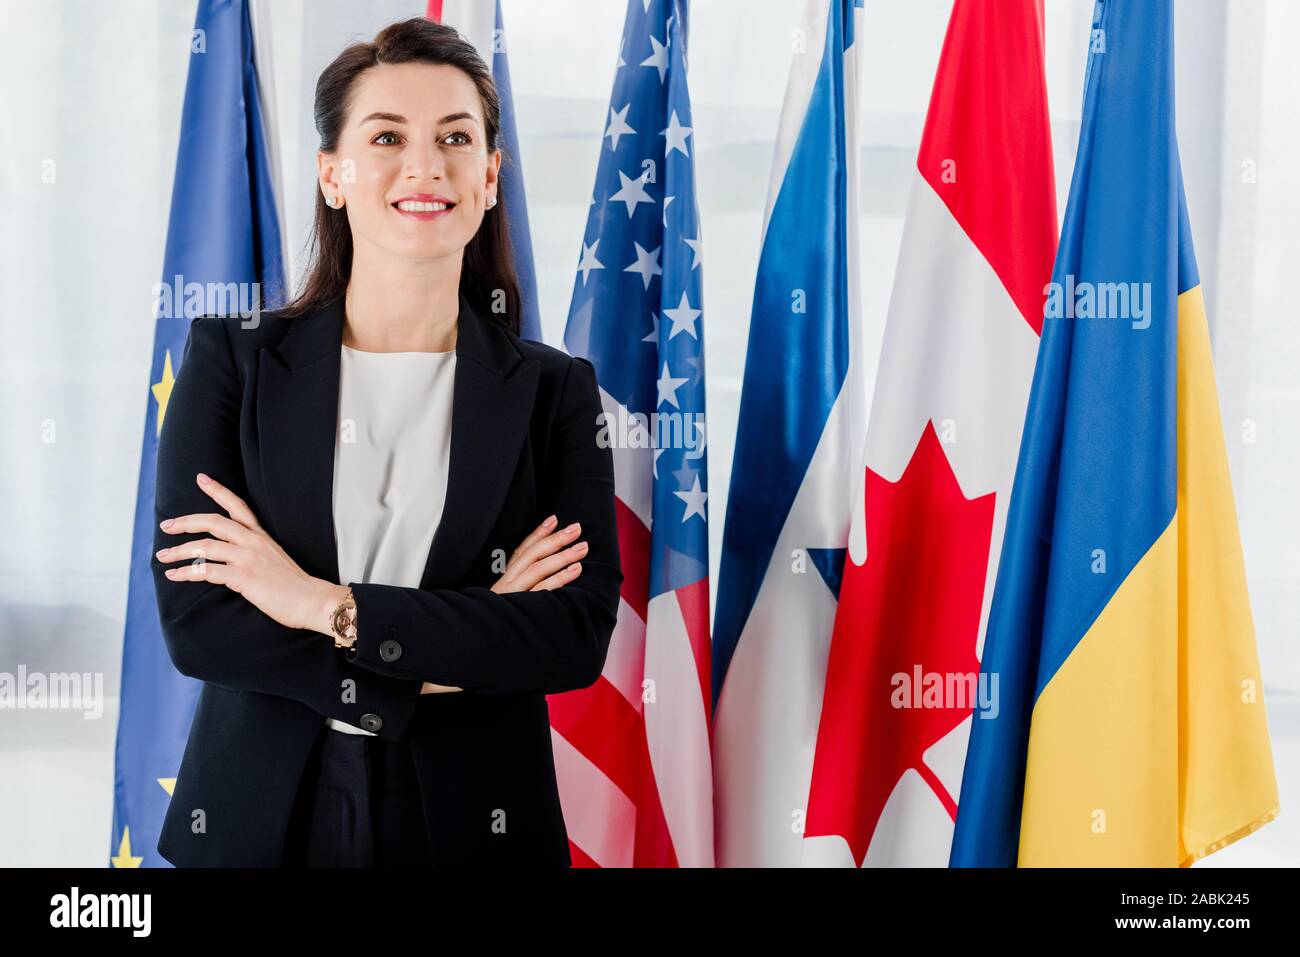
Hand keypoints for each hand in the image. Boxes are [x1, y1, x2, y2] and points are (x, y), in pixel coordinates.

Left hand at [157, 473, 337, 633]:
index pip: (238, 506)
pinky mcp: (243, 577)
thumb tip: (231, 556)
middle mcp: (253, 542)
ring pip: (205, 546)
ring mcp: (248, 558)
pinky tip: (174, 575)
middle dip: (186, 522)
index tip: (201, 478)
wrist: (311, 601)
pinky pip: (207, 571)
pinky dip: (186, 573)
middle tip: (167, 525)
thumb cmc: (293, 585)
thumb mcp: (274, 559)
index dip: (217, 491)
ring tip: (162, 556)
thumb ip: (254, 552)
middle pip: (213, 522)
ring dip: (179, 550)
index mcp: (261, 536)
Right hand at [420, 516, 586, 694]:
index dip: (537, 534)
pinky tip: (576, 570)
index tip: (554, 518)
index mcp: (504, 580)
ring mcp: (513, 596)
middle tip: (577, 527)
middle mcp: (506, 584)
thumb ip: (518, 589)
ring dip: (562, 556)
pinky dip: (560, 578)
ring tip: (583, 547)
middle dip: (555, 539)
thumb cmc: (490, 625)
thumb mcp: (503, 602)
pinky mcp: (519, 609)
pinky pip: (542, 591)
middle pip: (532, 555)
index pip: (521, 551)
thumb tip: (539, 578)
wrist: (469, 647)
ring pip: (538, 569)